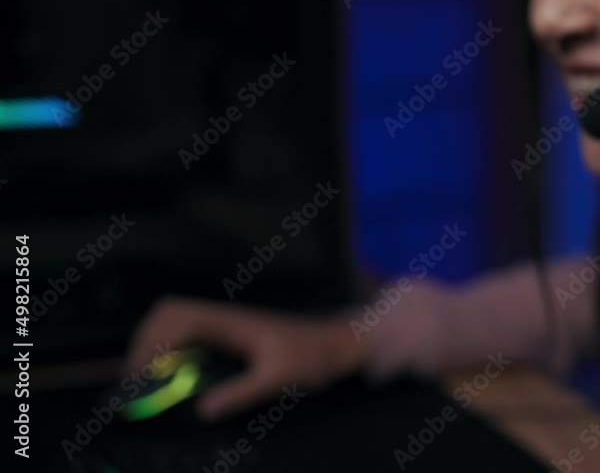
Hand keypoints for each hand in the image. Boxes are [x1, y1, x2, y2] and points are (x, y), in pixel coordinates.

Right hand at [124, 296, 366, 420]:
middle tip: (134, 381)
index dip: (151, 342)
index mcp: (230, 321)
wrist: (341, 345)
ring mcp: (227, 326)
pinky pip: (191, 336)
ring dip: (155, 345)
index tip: (140, 375)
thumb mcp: (279, 379)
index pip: (177, 317)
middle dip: (144, 341)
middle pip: (168, 313)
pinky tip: (172, 378)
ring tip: (145, 381)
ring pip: (177, 322)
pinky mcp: (232, 338)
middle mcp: (224, 318)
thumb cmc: (314, 356)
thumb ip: (242, 393)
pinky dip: (172, 352)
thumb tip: (202, 410)